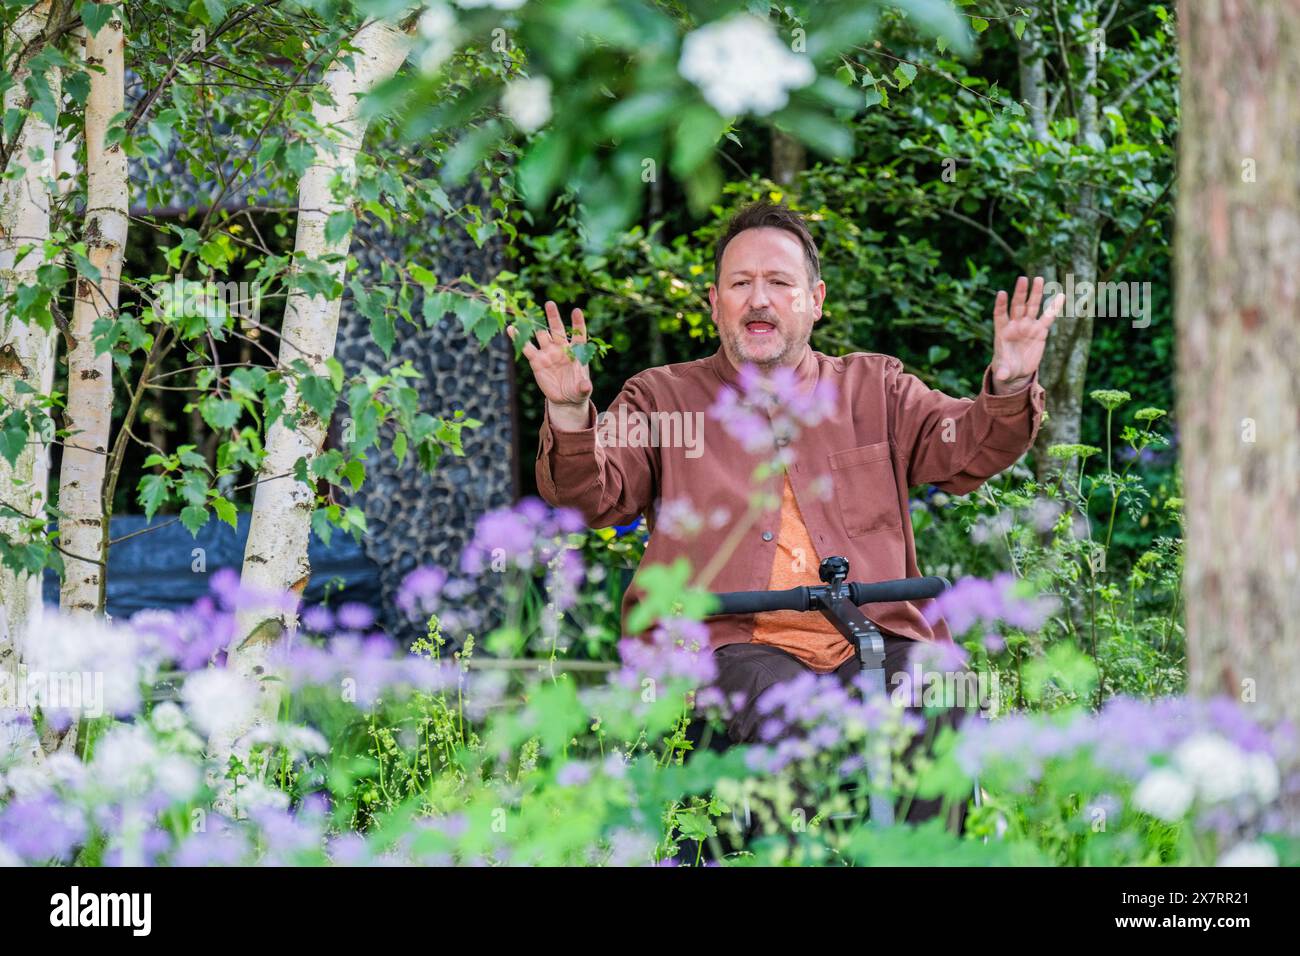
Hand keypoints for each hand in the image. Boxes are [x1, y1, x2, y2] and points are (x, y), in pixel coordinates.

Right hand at [507, 300, 593, 428]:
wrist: (565, 397)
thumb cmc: (577, 389)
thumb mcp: (583, 390)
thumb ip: (584, 387)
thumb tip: (586, 386)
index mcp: (576, 352)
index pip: (578, 335)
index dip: (577, 323)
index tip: (576, 311)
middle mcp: (561, 348)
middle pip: (557, 330)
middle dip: (553, 317)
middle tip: (550, 303)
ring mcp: (548, 353)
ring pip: (541, 335)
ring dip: (535, 325)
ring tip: (527, 313)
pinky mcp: (536, 360)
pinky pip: (526, 348)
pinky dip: (519, 338)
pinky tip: (511, 329)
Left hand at [991, 276, 1062, 393]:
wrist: (1017, 370)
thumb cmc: (1006, 368)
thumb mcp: (1004, 371)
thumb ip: (1003, 372)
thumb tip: (1000, 377)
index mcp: (1002, 332)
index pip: (1000, 314)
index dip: (1001, 305)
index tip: (1001, 293)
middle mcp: (1015, 325)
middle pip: (1017, 306)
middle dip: (1020, 293)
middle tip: (1023, 279)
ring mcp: (1028, 326)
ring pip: (1032, 307)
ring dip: (1035, 293)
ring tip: (1038, 279)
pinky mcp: (1040, 331)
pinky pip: (1048, 317)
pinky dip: (1054, 307)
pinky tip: (1060, 296)